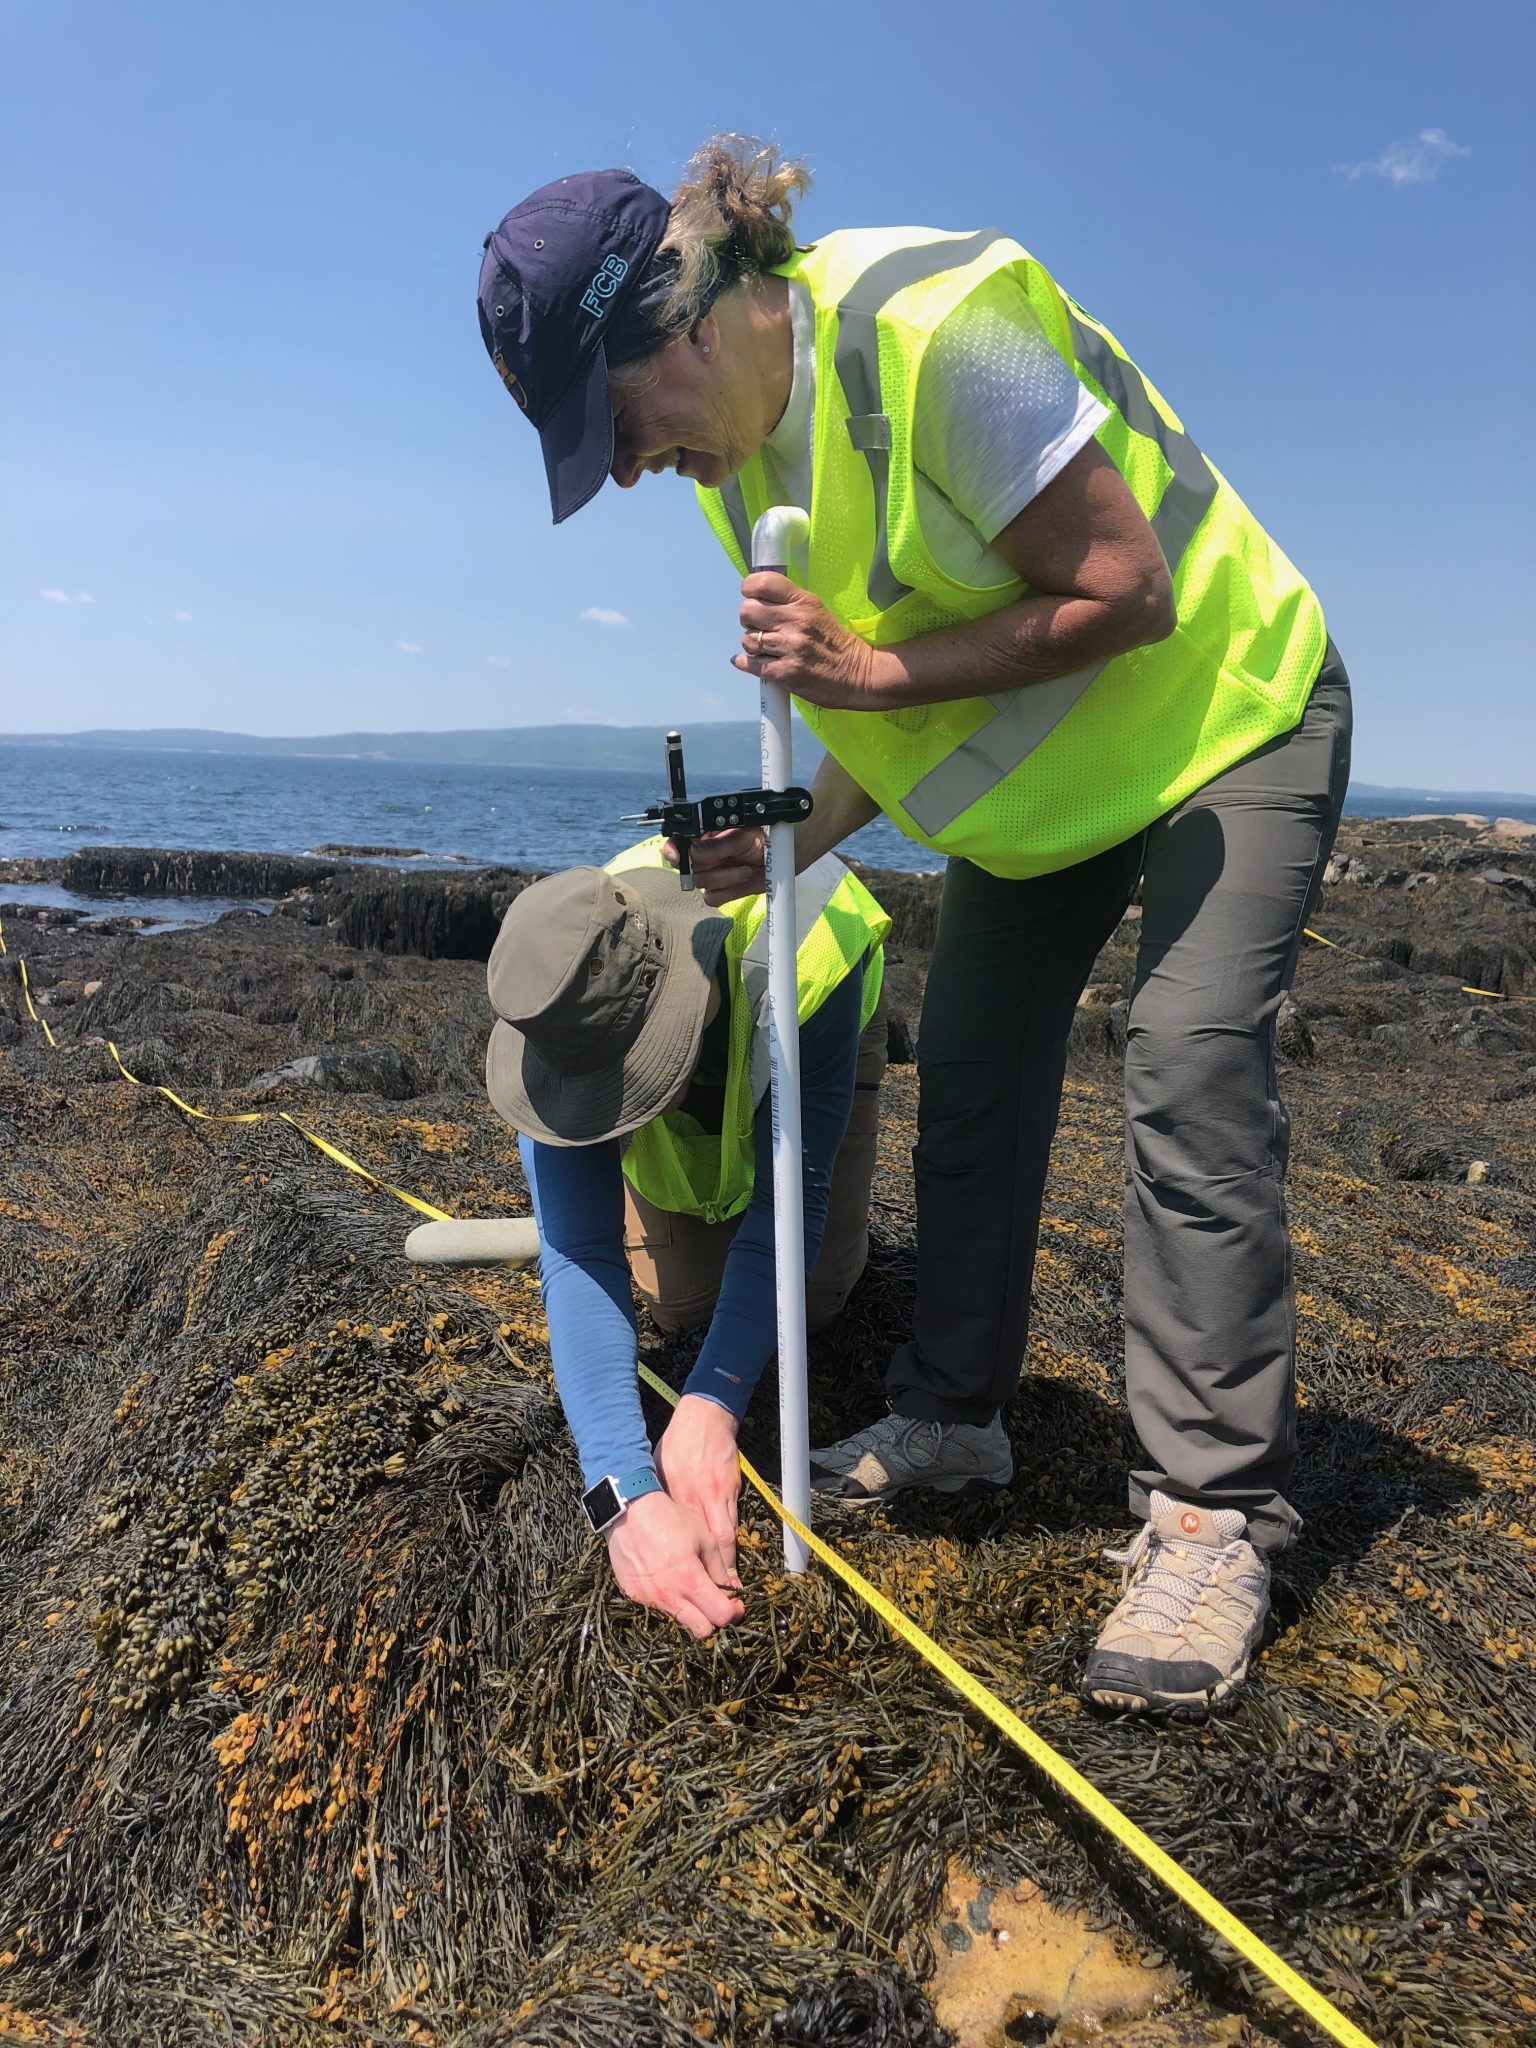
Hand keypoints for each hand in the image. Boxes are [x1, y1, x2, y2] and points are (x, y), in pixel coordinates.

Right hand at [603, 1489, 745, 1639]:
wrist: (629, 1511)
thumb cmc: (671, 1519)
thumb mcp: (704, 1538)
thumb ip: (720, 1569)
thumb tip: (734, 1589)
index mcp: (690, 1580)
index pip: (720, 1616)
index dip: (733, 1613)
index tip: (736, 1604)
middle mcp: (669, 1596)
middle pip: (702, 1631)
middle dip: (713, 1620)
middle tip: (716, 1602)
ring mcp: (649, 1599)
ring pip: (679, 1621)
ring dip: (691, 1612)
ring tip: (690, 1588)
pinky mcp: (634, 1596)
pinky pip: (659, 1608)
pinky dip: (669, 1601)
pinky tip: (667, 1580)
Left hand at [656, 1394, 743, 1582]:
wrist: (705, 1416)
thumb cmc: (676, 1443)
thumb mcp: (659, 1469)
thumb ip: (660, 1496)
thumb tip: (653, 1521)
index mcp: (683, 1494)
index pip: (692, 1536)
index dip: (697, 1562)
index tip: (697, 1584)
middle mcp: (705, 1498)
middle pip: (717, 1541)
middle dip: (722, 1571)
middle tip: (726, 1597)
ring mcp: (722, 1493)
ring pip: (728, 1533)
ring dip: (730, 1560)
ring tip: (732, 1588)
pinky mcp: (733, 1487)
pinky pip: (733, 1519)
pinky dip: (732, 1540)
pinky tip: (732, 1557)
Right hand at [667, 827, 765, 906]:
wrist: (784, 856)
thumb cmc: (765, 838)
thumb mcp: (741, 837)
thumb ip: (715, 845)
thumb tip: (690, 850)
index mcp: (704, 837)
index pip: (677, 844)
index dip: (674, 850)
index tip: (677, 855)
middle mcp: (704, 856)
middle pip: (686, 868)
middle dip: (708, 866)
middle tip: (725, 859)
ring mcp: (712, 874)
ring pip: (700, 883)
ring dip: (724, 878)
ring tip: (745, 869)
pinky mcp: (722, 891)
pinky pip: (712, 898)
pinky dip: (728, 891)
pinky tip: (743, 879)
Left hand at [735, 573, 880, 708]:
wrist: (859, 674)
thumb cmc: (837, 642)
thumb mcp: (818, 610)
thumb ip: (790, 602)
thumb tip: (757, 596)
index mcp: (804, 602)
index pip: (761, 583)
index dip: (749, 589)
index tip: (752, 596)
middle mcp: (794, 622)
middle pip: (747, 611)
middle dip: (749, 618)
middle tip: (760, 625)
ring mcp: (788, 648)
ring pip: (747, 639)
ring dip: (752, 643)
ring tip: (767, 647)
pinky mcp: (784, 673)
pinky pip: (750, 664)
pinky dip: (746, 663)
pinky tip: (753, 661)